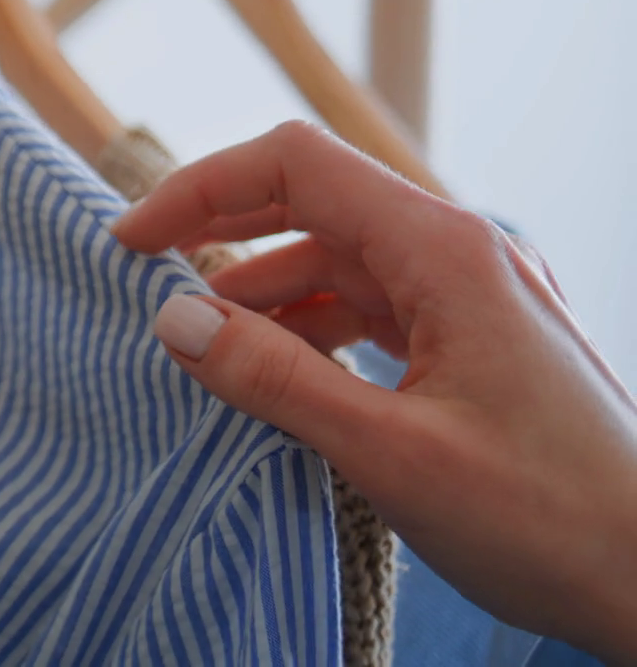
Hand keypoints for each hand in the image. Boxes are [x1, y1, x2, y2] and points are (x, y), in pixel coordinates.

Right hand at [113, 122, 636, 662]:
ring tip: (202, 344)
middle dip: (221, 229)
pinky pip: (377, 309)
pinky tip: (278, 375)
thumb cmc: (553, 519)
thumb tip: (174, 320)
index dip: (201, 188)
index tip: (132, 242)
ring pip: (343, 260)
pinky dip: (312, 329)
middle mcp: (463, 255)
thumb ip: (275, 379)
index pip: (297, 165)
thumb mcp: (392, 453)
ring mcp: (477, 299)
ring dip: (264, 290)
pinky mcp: (482, 345)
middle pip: (316, 200)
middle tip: (144, 274)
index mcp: (446, 252)